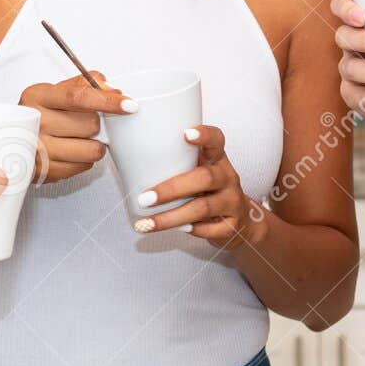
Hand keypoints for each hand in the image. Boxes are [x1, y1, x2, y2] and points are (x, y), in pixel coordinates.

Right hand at [18, 72, 135, 182]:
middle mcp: (36, 122)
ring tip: (81, 138)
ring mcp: (39, 150)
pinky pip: (84, 167)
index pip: (77, 96)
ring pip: (92, 149)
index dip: (107, 100)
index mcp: (38, 96)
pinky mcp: (46, 172)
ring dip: (94, 144)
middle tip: (86, 122)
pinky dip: (84, 159)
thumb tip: (114, 91)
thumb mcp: (57, 90)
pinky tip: (71, 150)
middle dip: (97, 124)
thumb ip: (87, 83)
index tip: (129, 105)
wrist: (13, 138)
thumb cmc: (42, 113)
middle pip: (90, 124)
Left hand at [131, 124, 266, 248]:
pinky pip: (209, 230)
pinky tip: (177, 231)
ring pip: (202, 208)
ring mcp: (233, 201)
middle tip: (144, 199)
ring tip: (146, 223)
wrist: (238, 220)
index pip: (217, 140)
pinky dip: (191, 231)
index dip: (204, 135)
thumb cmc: (207, 191)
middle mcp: (228, 177)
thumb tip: (126, 156)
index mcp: (217, 159)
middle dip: (171, 189)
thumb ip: (176, 164)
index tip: (186, 134)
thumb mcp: (198, 172)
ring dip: (170, 217)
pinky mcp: (233, 225)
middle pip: (204, 178)